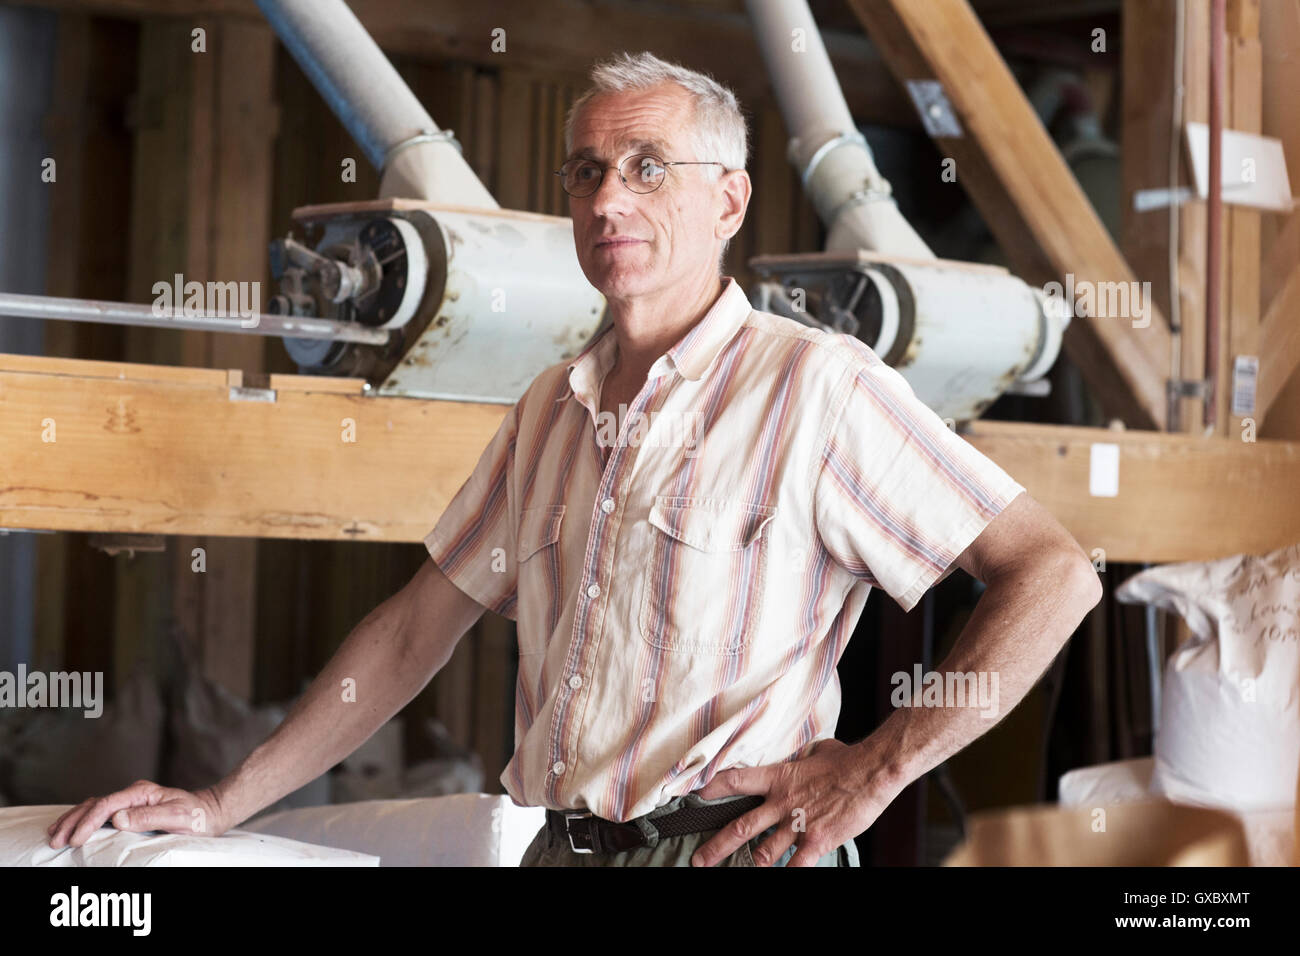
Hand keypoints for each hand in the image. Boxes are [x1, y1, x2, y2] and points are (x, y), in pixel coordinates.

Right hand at [46, 780, 229, 848]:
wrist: (209, 812)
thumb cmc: (196, 816)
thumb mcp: (177, 817)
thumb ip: (148, 817)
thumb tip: (117, 818)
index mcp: (142, 792)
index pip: (107, 805)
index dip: (89, 822)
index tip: (77, 840)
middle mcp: (133, 793)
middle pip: (94, 804)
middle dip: (72, 821)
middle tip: (56, 840)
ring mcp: (130, 800)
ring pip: (92, 807)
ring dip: (72, 820)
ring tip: (54, 834)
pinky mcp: (129, 809)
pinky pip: (99, 812)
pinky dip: (82, 820)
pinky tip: (72, 828)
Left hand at [689, 738, 899, 866]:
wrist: (870, 773)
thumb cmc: (847, 760)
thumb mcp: (819, 751)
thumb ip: (806, 757)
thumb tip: (811, 751)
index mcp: (779, 778)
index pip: (736, 781)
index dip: (712, 788)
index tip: (696, 796)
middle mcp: (782, 803)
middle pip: (740, 826)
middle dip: (717, 846)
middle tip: (699, 859)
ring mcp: (797, 824)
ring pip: (763, 851)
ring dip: (748, 864)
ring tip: (735, 872)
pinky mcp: (816, 841)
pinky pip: (796, 865)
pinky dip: (786, 873)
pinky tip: (777, 878)